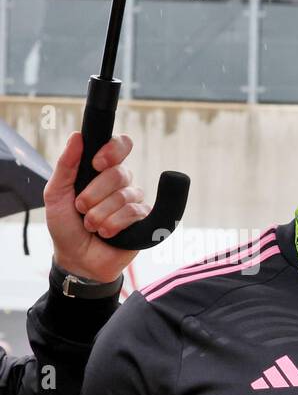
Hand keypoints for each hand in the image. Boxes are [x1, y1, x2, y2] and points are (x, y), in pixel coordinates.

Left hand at [43, 131, 146, 283]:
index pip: (120, 146)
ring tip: (91, 226)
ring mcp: (134, 202)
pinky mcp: (144, 221)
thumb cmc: (65, 226)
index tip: (96, 163)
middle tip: (81, 208)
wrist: (77, 259)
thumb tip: (78, 136)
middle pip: (119, 173)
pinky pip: (134, 212)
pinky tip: (106, 233)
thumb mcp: (56, 193)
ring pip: (124, 195)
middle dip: (95, 193)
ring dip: (100, 213)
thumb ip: (66, 165)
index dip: (113, 150)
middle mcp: (121, 184)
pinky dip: (114, 224)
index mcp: (101, 171)